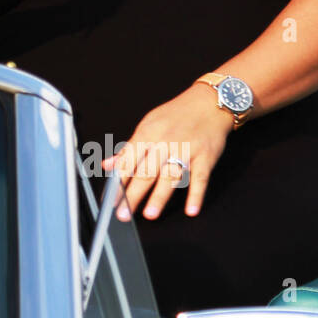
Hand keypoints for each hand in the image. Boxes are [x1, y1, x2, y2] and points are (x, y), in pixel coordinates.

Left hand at [101, 84, 231, 220]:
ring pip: (170, 176)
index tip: (110, 201)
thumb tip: (108, 164)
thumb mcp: (148, 125)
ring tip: (150, 214)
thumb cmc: (176, 115)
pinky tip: (191, 210)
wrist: (208, 103)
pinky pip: (200, 178)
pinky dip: (196, 194)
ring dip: (160, 197)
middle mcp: (165, 143)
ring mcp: (186, 150)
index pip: (128, 162)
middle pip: (146, 172)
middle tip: (123, 214)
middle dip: (133, 195)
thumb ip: (129, 148)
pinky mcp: (205, 157)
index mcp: (147, 135)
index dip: (118, 183)